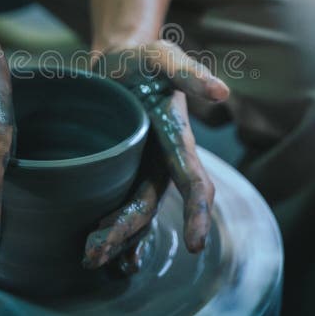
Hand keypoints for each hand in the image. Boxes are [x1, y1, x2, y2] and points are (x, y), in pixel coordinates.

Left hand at [82, 40, 228, 269]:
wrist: (116, 60)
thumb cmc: (142, 59)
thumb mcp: (163, 56)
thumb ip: (188, 73)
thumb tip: (223, 93)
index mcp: (177, 139)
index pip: (194, 182)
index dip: (197, 212)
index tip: (194, 244)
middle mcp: (162, 162)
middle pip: (150, 205)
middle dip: (129, 232)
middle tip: (97, 254)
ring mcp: (139, 169)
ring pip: (134, 212)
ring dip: (116, 238)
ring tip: (91, 259)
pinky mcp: (118, 171)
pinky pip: (118, 205)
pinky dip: (113, 232)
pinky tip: (100, 256)